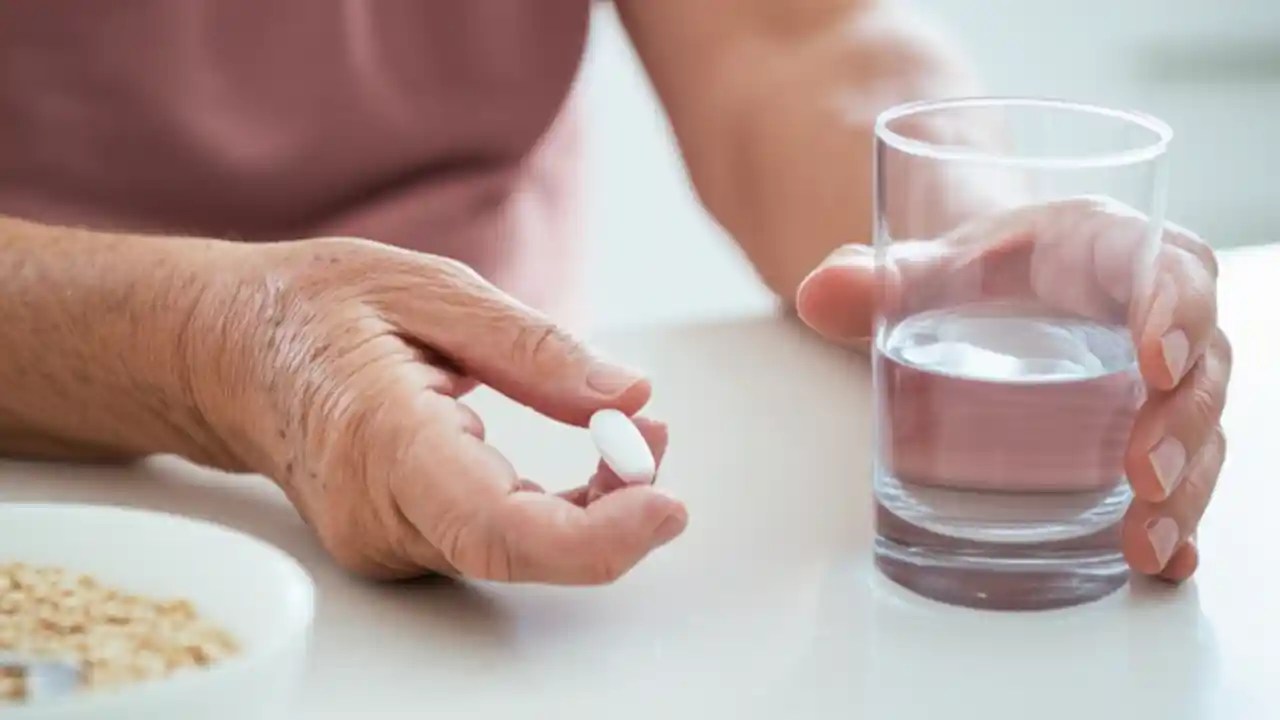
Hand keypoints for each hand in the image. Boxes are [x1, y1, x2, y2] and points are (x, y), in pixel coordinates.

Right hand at [187, 238, 686, 582]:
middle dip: (616, 510)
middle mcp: (375, 512)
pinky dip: (561, 513)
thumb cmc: (315, 310)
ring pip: (516, 553)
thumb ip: (534, 349)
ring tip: (632, 437)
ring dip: (596, 510)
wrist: (225, 355)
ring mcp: (380, 540)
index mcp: (381, 437)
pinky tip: (594, 465)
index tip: (667, 505)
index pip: (497, 527)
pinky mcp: (397, 544)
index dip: (596, 535)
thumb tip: (631, 398)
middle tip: (657, 439)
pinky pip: (497, 545)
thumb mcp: (430, 289)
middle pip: (521, 550)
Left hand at [795, 197, 1228, 581]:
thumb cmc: (973, 270)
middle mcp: (1149, 312)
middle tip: (1141, 476)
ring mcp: (1157, 378)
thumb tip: (816, 292)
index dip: (1174, 309)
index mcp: (1103, 249)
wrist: (990, 288)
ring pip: (1198, 428)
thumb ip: (874, 280)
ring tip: (1146, 540)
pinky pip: (1184, 473)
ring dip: (1184, 486)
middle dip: (1180, 422)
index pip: (1162, 266)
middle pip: (1197, 362)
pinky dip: (1180, 522)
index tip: (1157, 359)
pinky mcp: (1150, 429)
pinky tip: (1165, 562)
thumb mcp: (928, 269)